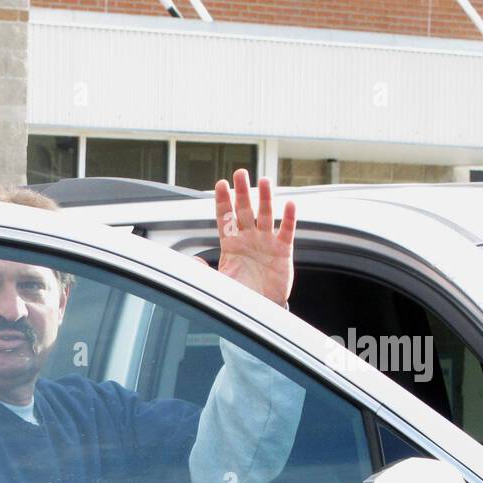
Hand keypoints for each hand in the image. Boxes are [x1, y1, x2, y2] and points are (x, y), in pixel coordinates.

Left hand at [211, 168, 296, 305]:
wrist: (258, 309)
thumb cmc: (238, 295)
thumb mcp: (218, 283)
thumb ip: (204, 272)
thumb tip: (193, 260)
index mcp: (231, 244)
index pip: (225, 218)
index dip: (223, 201)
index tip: (221, 184)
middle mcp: (248, 238)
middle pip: (245, 210)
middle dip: (243, 192)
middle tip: (241, 173)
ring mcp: (266, 242)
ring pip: (266, 215)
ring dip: (266, 198)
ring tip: (264, 181)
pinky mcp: (283, 251)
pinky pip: (286, 231)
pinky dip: (289, 218)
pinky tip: (290, 204)